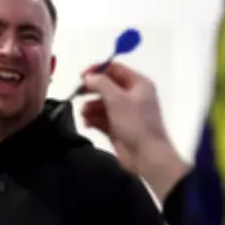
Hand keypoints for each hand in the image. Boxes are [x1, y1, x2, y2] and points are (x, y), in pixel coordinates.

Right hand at [80, 62, 189, 201]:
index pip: (115, 69)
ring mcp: (124, 112)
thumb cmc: (135, 124)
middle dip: (91, 90)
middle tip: (77, 93)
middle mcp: (132, 96)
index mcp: (138, 84)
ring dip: (90, 107)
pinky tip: (87, 124)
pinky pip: (101, 118)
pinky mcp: (117, 127)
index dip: (98, 70)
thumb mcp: (117, 99)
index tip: (81, 76)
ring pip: (102, 103)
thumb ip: (101, 84)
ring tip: (84, 114)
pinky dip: (93, 119)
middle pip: (107, 86)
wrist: (146, 155)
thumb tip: (88, 77)